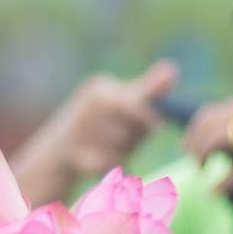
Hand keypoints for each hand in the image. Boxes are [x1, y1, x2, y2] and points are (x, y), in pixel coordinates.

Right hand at [11, 61, 178, 207]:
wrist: (60, 147)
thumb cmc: (105, 121)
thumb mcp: (126, 100)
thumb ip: (149, 89)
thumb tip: (172, 69)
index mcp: (99, 88)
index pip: (130, 103)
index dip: (147, 117)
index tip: (159, 127)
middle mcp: (85, 106)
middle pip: (127, 127)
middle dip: (135, 136)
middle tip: (130, 137)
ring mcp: (76, 131)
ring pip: (118, 148)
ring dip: (123, 152)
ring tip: (113, 146)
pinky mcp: (73, 155)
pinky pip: (106, 164)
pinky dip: (109, 164)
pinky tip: (100, 158)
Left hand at [184, 94, 232, 193]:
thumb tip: (206, 142)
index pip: (211, 112)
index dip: (192, 132)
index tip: (185, 148)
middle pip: (209, 124)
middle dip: (194, 144)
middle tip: (195, 163)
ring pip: (217, 139)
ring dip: (202, 156)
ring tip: (202, 172)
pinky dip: (222, 183)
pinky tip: (214, 192)